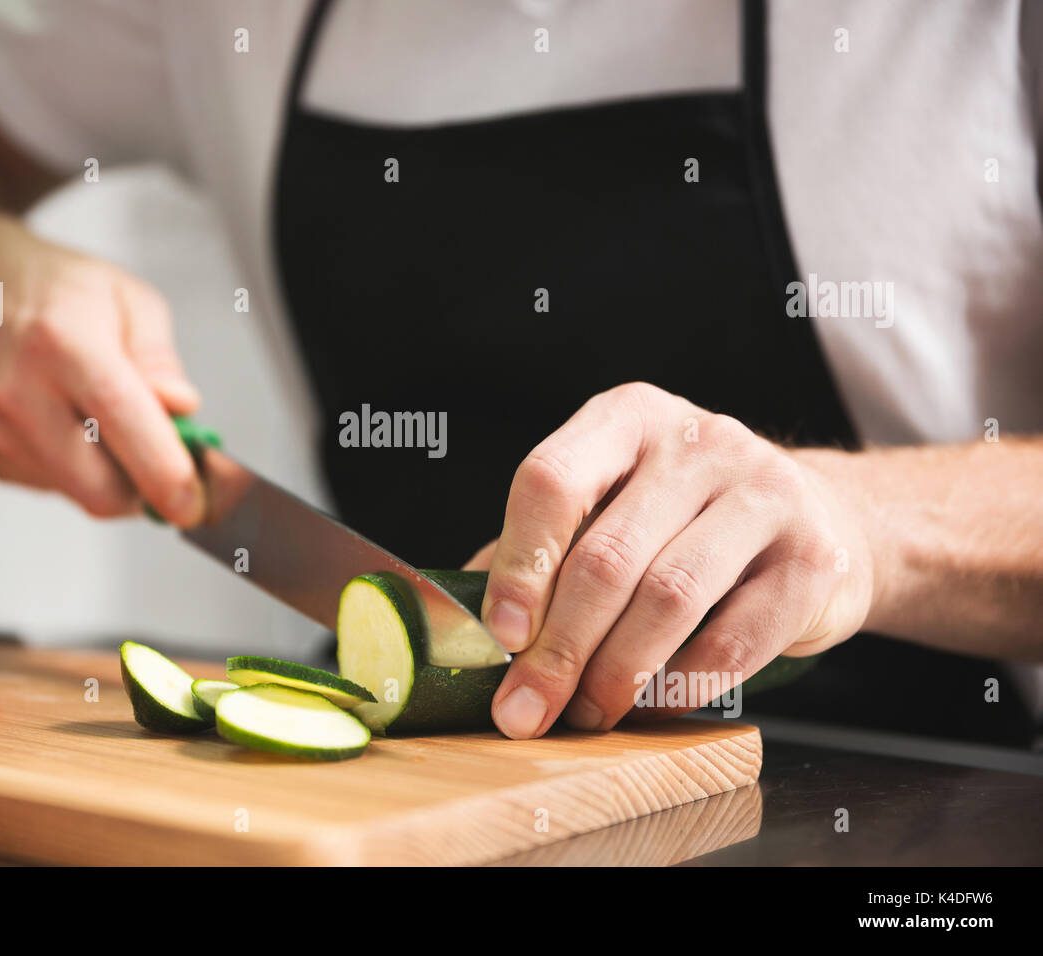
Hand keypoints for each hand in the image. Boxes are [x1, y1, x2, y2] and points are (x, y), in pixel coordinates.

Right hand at [0, 231, 204, 524]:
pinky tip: (66, 420)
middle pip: (99, 488)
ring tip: (101, 416)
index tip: (192, 500)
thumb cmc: (57, 291)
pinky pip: (54, 488)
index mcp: (63, 343)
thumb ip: (160, 360)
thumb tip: (181, 410)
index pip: (123, 424)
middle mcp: (19, 392)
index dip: (165, 473)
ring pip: (80, 494)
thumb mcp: (129, 299)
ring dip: (110, 474)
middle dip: (144, 488)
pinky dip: (77, 468)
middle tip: (162, 454)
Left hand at [477, 382, 874, 737]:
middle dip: (558, 649)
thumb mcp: (613, 502)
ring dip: (615, 674)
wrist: (826, 520)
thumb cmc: (687, 519)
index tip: (502, 635)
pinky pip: (732, 641)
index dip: (520, 565)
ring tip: (587, 712)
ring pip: (668, 599)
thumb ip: (543, 547)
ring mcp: (764, 493)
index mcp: (627, 418)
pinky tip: (650, 704)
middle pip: (607, 556)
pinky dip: (679, 687)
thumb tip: (462, 623)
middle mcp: (698, 441)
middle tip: (527, 707)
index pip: (553, 480)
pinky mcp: (812, 559)